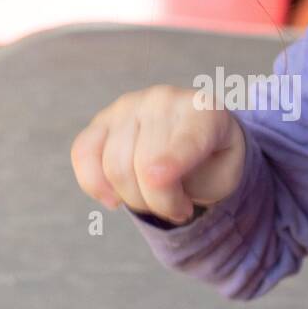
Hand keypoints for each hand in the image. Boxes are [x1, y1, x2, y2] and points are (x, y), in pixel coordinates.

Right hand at [70, 85, 246, 224]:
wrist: (196, 140)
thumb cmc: (212, 161)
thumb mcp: (224, 178)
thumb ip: (200, 181)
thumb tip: (152, 177)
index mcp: (202, 111)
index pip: (182, 144)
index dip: (169, 173)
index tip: (166, 190)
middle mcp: (163, 100)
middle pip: (144, 167)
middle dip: (159, 203)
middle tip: (178, 208)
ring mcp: (128, 106)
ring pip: (114, 167)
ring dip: (133, 199)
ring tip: (155, 198)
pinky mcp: (101, 119)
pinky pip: (82, 154)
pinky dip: (94, 185)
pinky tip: (115, 197)